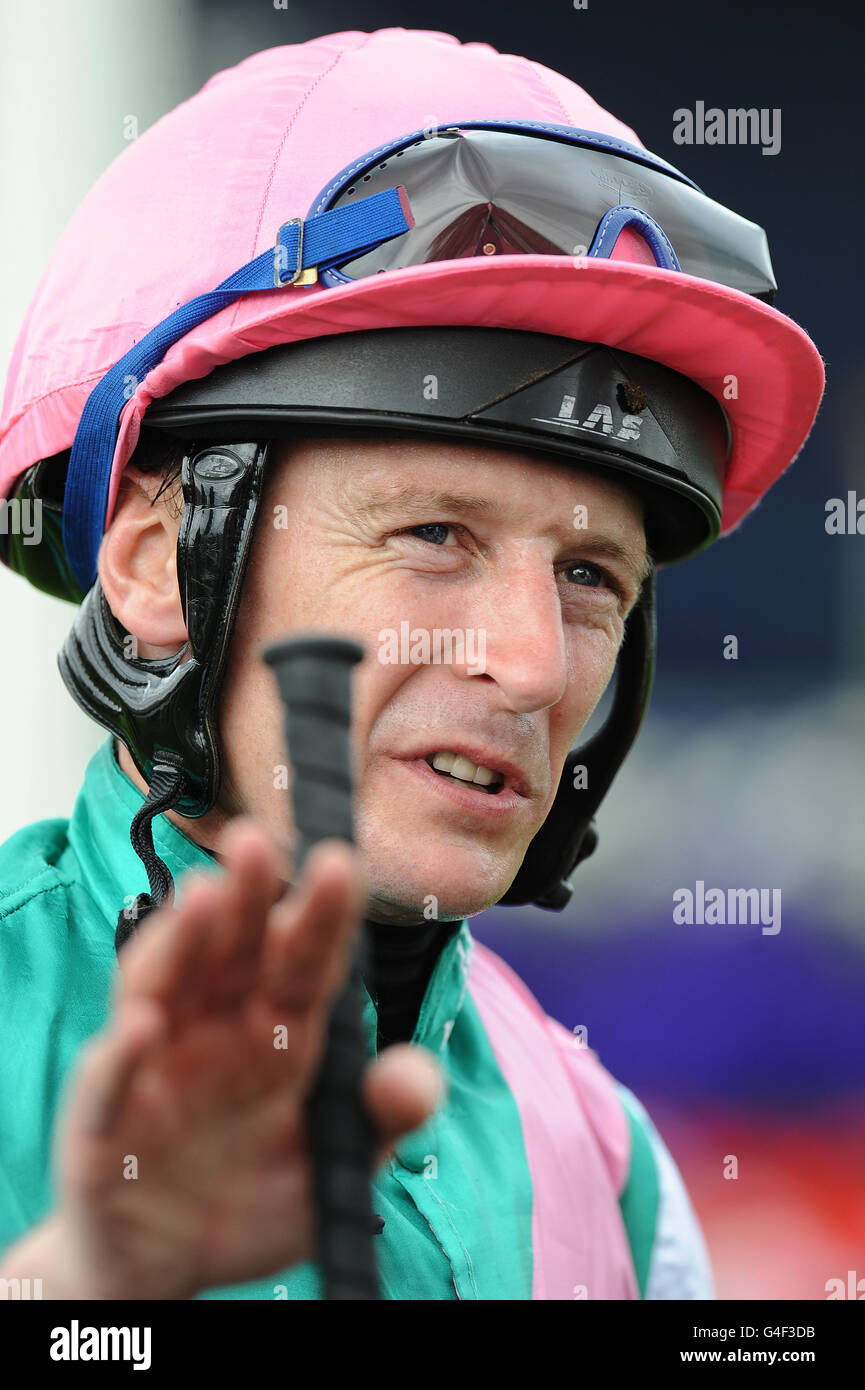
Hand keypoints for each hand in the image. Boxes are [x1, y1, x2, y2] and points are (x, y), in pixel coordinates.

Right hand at [48, 819, 441, 1298]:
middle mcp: (216, 1028)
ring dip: (180, 941)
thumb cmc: (253, 1199)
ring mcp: (156, 1064)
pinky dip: (124, 1054)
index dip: (322, 914)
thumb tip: (418, 1078)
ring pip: (164, 985)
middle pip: (232, 950)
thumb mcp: (331, 1165)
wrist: (166, 1265)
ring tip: (202, 898)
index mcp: (279, 1032)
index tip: (342, 861)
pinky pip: (111, 1079)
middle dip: (246, 895)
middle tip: (256, 840)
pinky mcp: (104, 1118)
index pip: (306, 961)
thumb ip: (375, 1119)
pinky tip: (144, 1026)